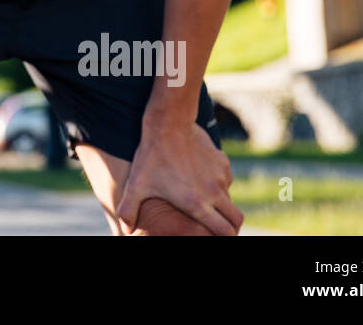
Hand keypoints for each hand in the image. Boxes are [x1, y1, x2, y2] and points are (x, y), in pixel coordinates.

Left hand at [115, 118, 241, 235]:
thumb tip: (125, 229)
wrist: (168, 124)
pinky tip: (203, 180)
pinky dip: (219, 185)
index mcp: (196, 203)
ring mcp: (220, 176)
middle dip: (231, 228)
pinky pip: (226, 180)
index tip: (217, 238)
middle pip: (236, 220)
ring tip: (205, 203)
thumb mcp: (136, 185)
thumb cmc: (150, 157)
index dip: (225, 239)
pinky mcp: (222, 161)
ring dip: (222, 205)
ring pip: (230, 199)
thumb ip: (128, 210)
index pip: (224, 232)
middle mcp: (213, 192)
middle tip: (219, 229)